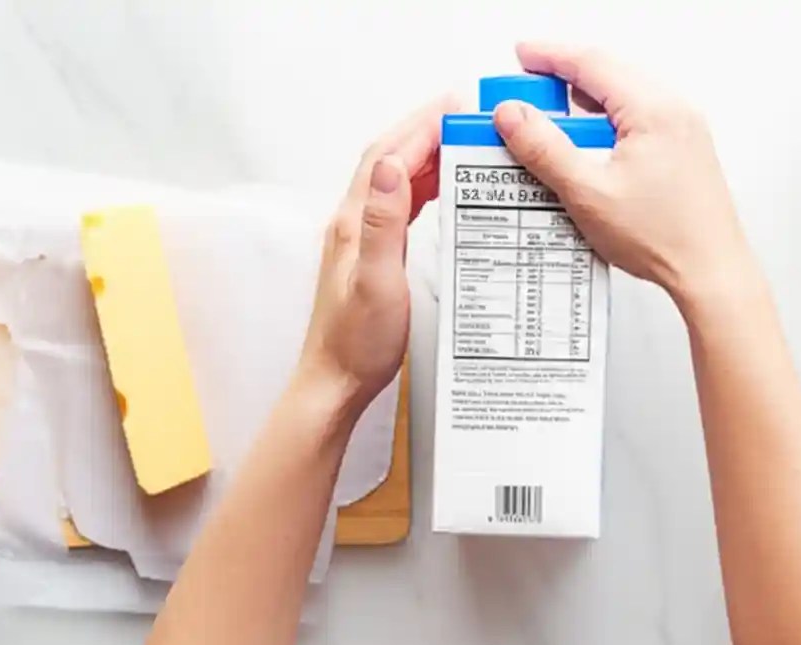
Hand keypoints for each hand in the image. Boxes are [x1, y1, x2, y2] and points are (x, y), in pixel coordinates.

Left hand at [299, 96, 456, 407]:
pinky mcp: (370, 253)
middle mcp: (353, 222)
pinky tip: (440, 187)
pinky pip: (397, 203)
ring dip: (424, 152)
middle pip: (389, 158)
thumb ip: (382, 223)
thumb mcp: (377, 283)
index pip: (388, 156)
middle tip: (465, 111)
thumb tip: (389, 167)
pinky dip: (422, 183)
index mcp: (354, 223)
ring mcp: (359, 236)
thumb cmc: (357, 344)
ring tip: (460, 138)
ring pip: (393, 178)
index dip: (422, 126)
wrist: (335, 383)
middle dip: (425, 127)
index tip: (456, 106)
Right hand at [493, 43, 756, 310]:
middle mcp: (674, 111)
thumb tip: (513, 116)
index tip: (521, 56)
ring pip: (624, 97)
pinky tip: (588, 145)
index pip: (591, 63)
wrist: (711, 272)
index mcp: (653, 111)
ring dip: (585, 102)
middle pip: (609, 74)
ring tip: (551, 121)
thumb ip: (545, 149)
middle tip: (527, 92)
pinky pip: (638, 118)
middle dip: (564, 76)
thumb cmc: (665, 238)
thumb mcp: (588, 193)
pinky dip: (606, 122)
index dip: (549, 56)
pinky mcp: (684, 150)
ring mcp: (683, 129)